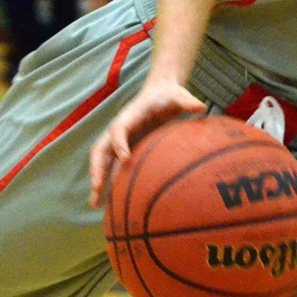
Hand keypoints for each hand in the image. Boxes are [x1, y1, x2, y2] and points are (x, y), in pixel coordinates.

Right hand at [88, 78, 208, 206]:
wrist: (160, 92)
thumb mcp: (179, 95)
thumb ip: (188, 101)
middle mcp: (120, 128)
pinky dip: (108, 182)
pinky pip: (112, 166)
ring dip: (98, 180)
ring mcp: (120, 140)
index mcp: (131, 115)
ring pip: (103, 161)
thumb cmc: (169, 95)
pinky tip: (110, 203)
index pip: (119, 128)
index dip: (120, 142)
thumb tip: (201, 107)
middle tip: (97, 188)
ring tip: (95, 204)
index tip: (125, 159)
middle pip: (101, 148)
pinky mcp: (125, 148)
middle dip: (98, 168)